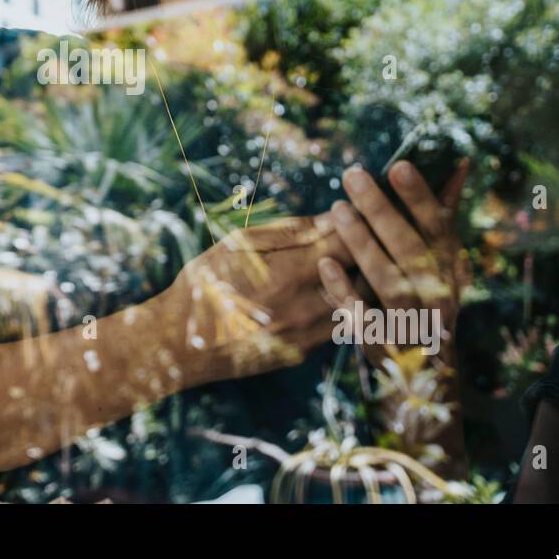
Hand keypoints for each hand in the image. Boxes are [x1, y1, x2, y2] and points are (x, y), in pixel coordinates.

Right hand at [157, 214, 354, 383]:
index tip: (367, 206)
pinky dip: (347, 302)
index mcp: (290, 272)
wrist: (181, 345)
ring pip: (358, 302)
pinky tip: (342, 286)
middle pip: (362, 273)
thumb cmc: (206, 282)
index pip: (348, 241)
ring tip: (365, 258)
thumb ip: (291, 231)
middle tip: (377, 229)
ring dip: (363, 278)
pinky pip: (341, 323)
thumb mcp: (240, 244)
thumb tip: (334, 215)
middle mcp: (305, 307)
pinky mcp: (305, 351)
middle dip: (371, 248)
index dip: (363, 221)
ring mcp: (308, 334)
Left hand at [317, 159, 470, 368]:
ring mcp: (413, 323)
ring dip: (363, 244)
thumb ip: (442, 215)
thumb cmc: (427, 298)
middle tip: (353, 175)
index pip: (439, 229)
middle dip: (382, 211)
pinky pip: (364, 318)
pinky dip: (345, 292)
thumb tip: (457, 164)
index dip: (421, 198)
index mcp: (451, 270)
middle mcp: (439, 296)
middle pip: (411, 250)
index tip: (398, 166)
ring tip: (338, 209)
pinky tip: (325, 264)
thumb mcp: (440, 260)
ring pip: (390, 282)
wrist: (424, 375)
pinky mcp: (385, 345)